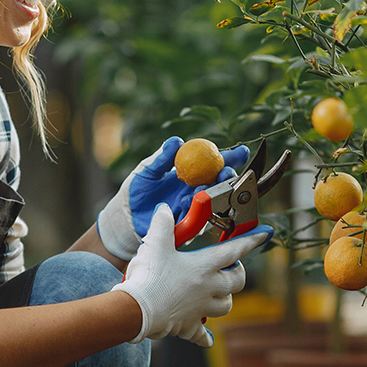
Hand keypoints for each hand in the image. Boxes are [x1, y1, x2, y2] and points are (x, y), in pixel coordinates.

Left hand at [95, 136, 250, 260]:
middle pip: (220, 183)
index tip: (241, 152)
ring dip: (210, 193)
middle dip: (228, 176)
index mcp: (190, 173)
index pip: (214, 163)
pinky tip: (185, 201)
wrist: (125, 216)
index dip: (229, 157)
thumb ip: (162, 157)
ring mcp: (193, 208)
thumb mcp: (148, 170)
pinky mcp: (187, 225)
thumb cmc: (136, 190)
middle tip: (226, 171)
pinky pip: (196, 217)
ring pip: (211, 201)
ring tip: (202, 187)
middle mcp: (195, 190)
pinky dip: (193, 208)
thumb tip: (176, 140)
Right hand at [120, 204, 271, 345]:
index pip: (235, 249)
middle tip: (233, 268)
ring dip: (225, 299)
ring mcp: (201, 308)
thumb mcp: (155, 243)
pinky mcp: (189, 326)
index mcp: (204, 266)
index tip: (264, 234)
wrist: (137, 309)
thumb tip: (164, 209)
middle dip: (238, 274)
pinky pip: (203, 334)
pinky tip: (206, 337)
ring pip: (226, 306)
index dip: (251, 240)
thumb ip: (162, 224)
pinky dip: (205, 335)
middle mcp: (209, 288)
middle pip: (238, 282)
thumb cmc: (149, 276)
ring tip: (217, 293)